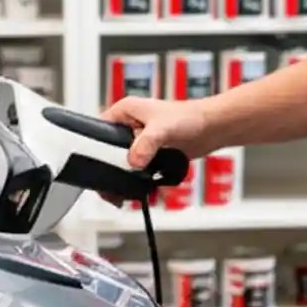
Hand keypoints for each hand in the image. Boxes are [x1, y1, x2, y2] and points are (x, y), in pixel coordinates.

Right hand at [98, 96, 213, 205]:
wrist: (212, 128)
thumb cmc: (190, 117)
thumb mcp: (162, 128)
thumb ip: (146, 143)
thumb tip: (134, 161)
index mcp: (124, 112)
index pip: (98, 130)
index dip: (95, 149)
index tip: (97, 167)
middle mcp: (128, 126)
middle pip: (107, 152)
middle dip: (109, 170)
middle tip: (110, 189)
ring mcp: (139, 141)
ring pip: (121, 163)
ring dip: (122, 178)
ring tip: (123, 194)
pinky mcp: (150, 154)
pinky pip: (136, 170)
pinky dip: (136, 181)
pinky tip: (138, 191)